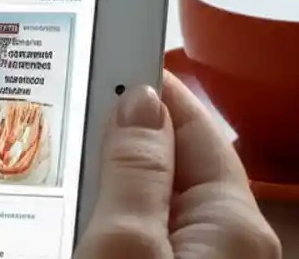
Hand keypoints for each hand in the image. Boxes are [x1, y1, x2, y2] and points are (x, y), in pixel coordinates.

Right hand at [76, 71, 281, 258]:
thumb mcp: (125, 245)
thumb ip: (134, 173)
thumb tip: (141, 102)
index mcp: (234, 222)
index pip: (194, 127)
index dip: (151, 89)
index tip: (104, 58)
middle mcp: (231, 243)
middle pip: (176, 165)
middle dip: (126, 136)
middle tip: (67, 118)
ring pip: (158, 203)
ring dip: (114, 183)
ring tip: (64, 170)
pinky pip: (150, 237)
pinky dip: (116, 219)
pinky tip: (80, 220)